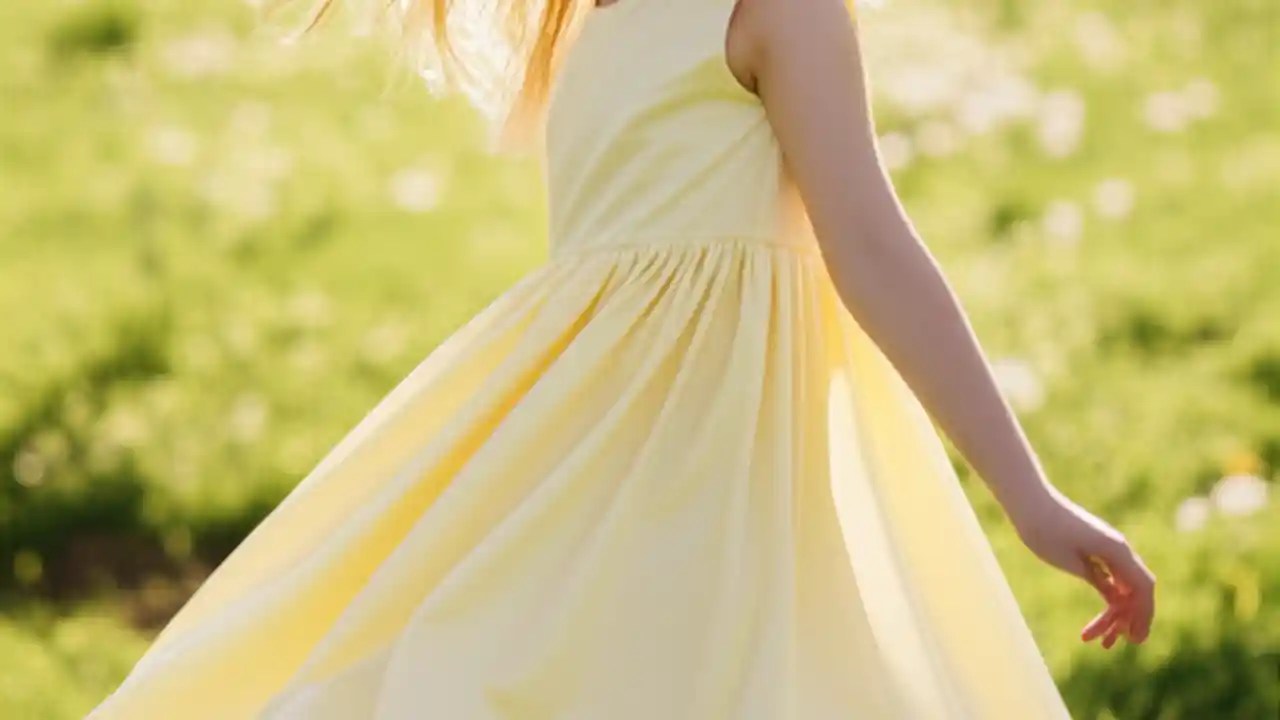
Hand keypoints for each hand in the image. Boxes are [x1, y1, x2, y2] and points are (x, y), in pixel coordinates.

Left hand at [1008, 489, 1155, 647]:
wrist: (1029, 502)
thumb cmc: (1046, 530)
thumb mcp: (1070, 561)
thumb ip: (1098, 580)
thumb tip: (1117, 597)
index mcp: (1117, 551)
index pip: (1142, 588)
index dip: (1143, 616)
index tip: (1134, 640)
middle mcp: (1118, 549)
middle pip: (1135, 591)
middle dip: (1128, 620)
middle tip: (1112, 645)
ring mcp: (1108, 549)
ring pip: (1121, 588)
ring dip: (1113, 615)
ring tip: (1097, 641)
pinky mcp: (1095, 550)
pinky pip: (1109, 580)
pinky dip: (1106, 600)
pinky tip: (1098, 621)